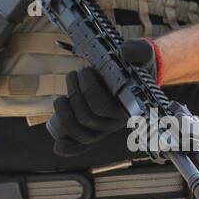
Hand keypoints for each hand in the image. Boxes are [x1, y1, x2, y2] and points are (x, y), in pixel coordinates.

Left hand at [47, 40, 162, 156]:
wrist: (133, 74)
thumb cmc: (136, 66)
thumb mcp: (141, 55)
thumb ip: (138, 50)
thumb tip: (124, 52)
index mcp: (127, 107)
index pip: (102, 106)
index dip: (88, 91)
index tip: (85, 71)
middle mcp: (115, 123)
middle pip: (87, 118)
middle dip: (75, 93)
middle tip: (77, 73)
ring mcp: (103, 129)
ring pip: (79, 131)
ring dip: (65, 111)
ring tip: (66, 92)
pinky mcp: (93, 132)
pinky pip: (81, 147)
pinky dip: (69, 148)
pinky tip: (58, 145)